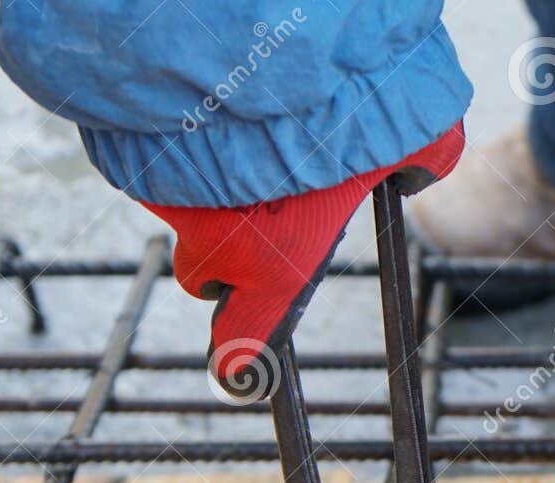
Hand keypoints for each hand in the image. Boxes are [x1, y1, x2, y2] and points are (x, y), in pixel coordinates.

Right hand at [143, 123, 464, 397]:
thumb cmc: (349, 94)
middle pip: (203, 276)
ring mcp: (164, 194)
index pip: (243, 344)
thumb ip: (423, 158)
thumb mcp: (419, 127)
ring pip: (182, 208)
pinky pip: (156, 155)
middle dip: (226, 259)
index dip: (239, 362)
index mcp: (275, 266)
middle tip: (262, 219)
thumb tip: (419, 166)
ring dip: (206, 188)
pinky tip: (216, 103)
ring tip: (248, 137)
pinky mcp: (130, 141)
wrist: (256, 27)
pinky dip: (181, 138)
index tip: (237, 375)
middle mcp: (210, 243)